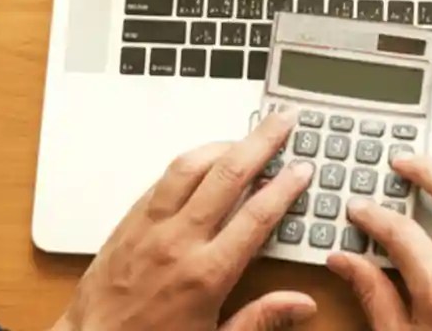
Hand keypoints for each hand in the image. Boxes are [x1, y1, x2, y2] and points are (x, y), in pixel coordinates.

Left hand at [52, 109, 315, 330]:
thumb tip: (302, 304)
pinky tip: (203, 160)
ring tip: (246, 135)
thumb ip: (261, 318)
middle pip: (227, 174)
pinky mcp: (127, 223)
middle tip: (283, 121)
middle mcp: (178, 242)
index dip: (285, 186)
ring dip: (222, 144)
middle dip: (261, 141)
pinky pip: (160, 181)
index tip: (303, 168)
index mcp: (206, 274)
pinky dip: (187, 163)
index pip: (256, 215)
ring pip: (189, 166)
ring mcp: (149, 227)